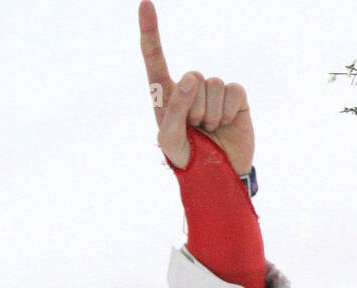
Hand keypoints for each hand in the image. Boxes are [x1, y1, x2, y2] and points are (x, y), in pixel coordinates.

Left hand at [139, 0, 252, 172]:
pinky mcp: (235, 96)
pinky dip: (228, 110)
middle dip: (194, 107)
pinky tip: (225, 124)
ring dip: (211, 112)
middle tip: (195, 129)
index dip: (151, 33)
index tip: (144, 4)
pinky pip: (233, 90)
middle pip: (192, 76)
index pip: (155, 60)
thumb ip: (174, 110)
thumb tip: (189, 78)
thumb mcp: (169, 141)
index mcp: (165, 97)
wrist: (217, 176)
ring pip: (213, 84)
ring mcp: (213, 91)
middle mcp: (188, 89)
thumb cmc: (187, 160)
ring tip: (209, 130)